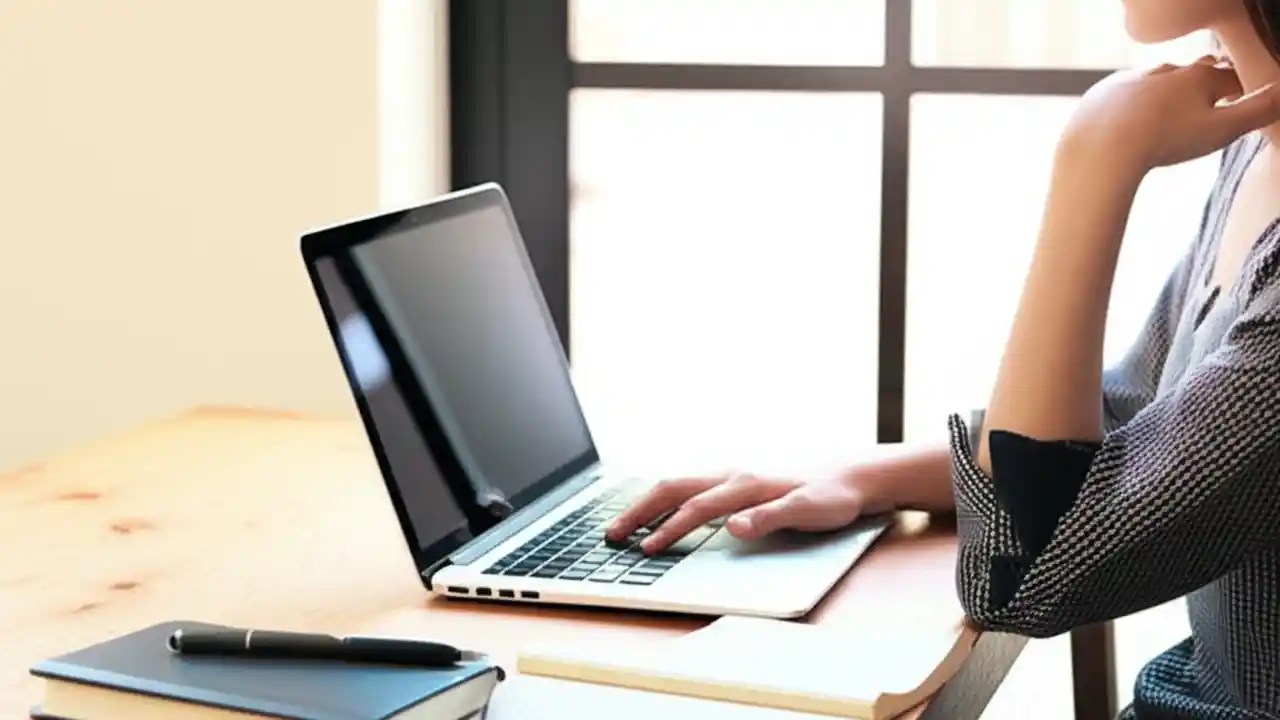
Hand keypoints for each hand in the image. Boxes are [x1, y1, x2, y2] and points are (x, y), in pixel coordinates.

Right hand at [605, 470, 886, 553]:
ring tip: (623, 526)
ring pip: (678, 484)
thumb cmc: (833, 496)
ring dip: (648, 503)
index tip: (644, 549)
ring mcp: (733, 475)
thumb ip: (769, 517)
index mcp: (746, 482)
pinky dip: (665, 497)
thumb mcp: (808, 511)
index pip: (696, 507)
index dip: (668, 528)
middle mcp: (734, 474)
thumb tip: (733, 525)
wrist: (855, 476)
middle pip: (674, 488)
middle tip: (611, 535)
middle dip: (639, 511)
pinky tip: (659, 510)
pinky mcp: (737, 481)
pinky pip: (690, 486)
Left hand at [1062, 55, 1279, 173]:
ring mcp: (1133, 78)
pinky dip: (1136, 100)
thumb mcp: (1222, 130)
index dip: (1243, 86)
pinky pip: (1126, 92)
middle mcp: (1167, 71)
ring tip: (1177, 104)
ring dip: (1172, 88)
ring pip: (1160, 78)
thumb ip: (1258, 111)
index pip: (1232, 76)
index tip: (1245, 95)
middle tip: (1217, 91)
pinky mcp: (1104, 92)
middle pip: (1197, 71)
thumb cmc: (1164, 140)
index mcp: (1199, 78)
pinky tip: (1135, 114)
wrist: (1100, 146)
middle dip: (1209, 79)